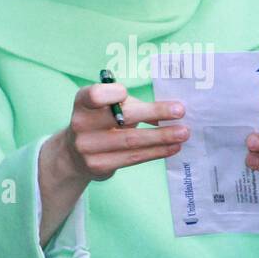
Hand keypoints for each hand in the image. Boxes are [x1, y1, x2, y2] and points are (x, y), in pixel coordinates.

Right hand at [37, 83, 188, 243]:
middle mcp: (81, 124)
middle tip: (180, 111)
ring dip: (162, 137)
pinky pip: (133, 157)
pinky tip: (172, 147)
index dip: (112, 94)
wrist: (75, 154)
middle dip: (155, 113)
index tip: (128, 92)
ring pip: (132, 141)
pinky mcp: (99, 165)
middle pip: (122, 118)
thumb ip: (133, 105)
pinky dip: (156, 152)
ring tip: (183, 133)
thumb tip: (169, 113)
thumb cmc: (100, 121)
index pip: (95, 95)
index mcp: (82, 102)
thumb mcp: (109, 106)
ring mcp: (88, 147)